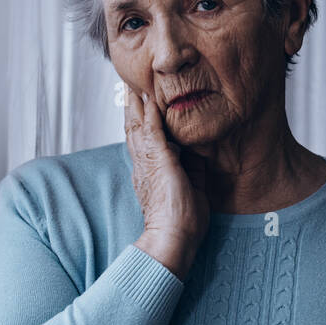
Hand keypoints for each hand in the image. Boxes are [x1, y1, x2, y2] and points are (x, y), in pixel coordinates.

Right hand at [124, 87, 210, 278]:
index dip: (141, 124)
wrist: (173, 238)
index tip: (140, 106)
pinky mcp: (159, 161)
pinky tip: (149, 98)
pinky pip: (153, 131)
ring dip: (137, 105)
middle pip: (134, 130)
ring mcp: (149, 162)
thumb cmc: (183, 222)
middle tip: (128, 88)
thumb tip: (196, 155)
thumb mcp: (190, 188)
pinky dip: (151, 113)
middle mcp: (144, 165)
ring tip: (133, 85)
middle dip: (132, 109)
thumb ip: (191, 169)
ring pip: (139, 126)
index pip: (143, 143)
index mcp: (150, 173)